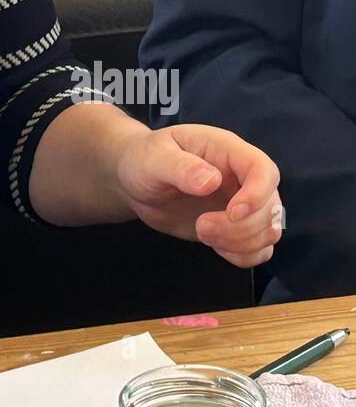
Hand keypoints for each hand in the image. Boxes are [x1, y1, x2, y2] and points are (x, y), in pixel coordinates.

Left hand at [115, 124, 282, 266]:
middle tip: (202, 228)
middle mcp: (241, 176)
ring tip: (204, 235)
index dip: (257, 194)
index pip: (264, 169)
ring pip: (270, 230)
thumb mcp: (154, 158)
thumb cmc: (144, 160)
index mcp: (227, 151)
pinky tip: (217, 248)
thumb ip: (180, 167)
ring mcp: (242, 203)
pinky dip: (245, 256)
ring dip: (243, 242)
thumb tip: (211, 181)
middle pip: (271, 207)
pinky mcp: (235, 228)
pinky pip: (260, 249)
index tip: (232, 213)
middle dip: (241, 227)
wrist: (136, 183)